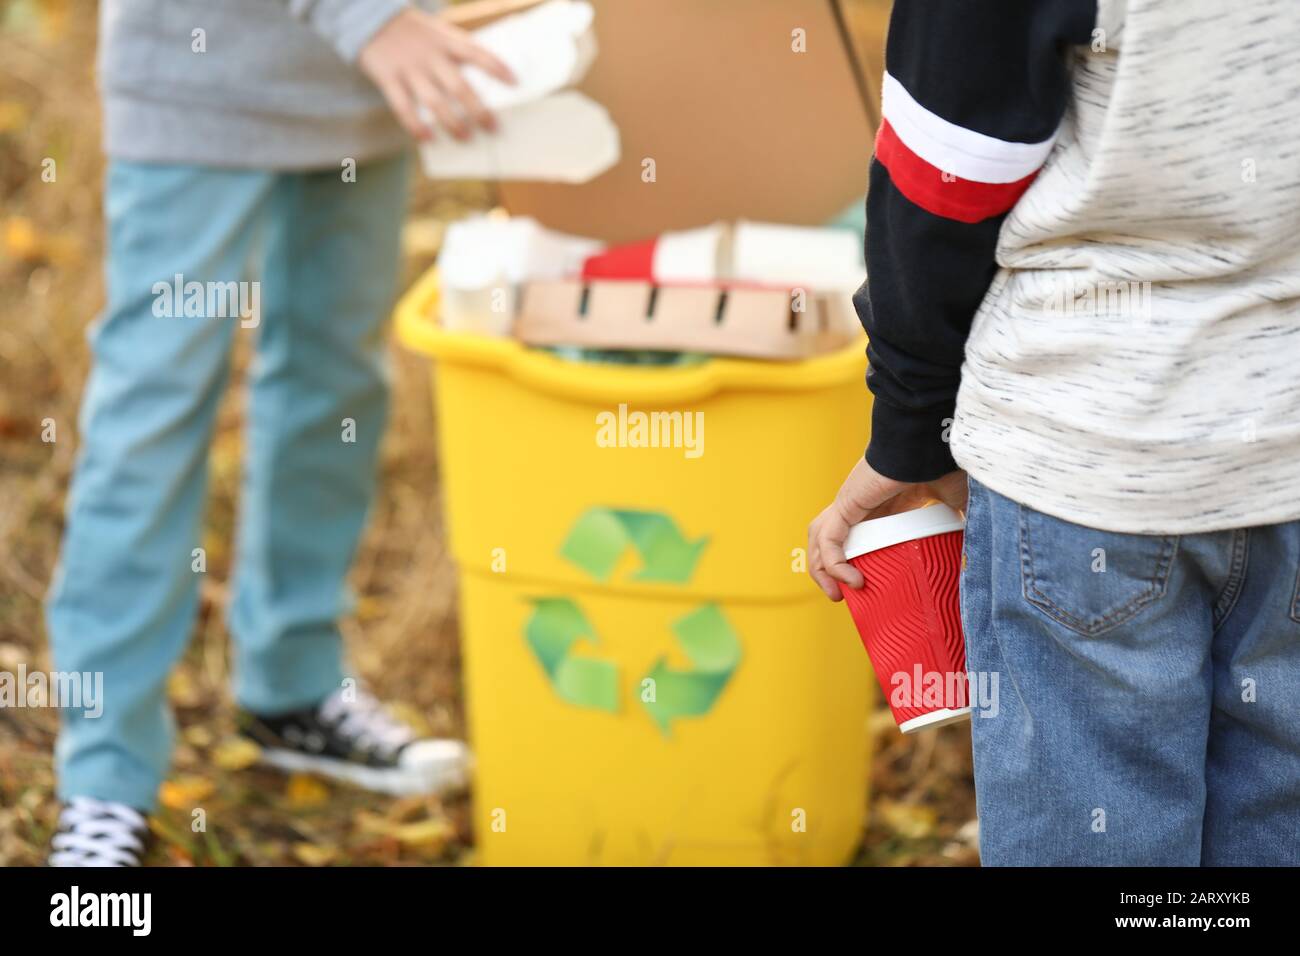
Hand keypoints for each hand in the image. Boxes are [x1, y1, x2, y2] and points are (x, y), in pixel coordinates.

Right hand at [358, 8, 515, 141]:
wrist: (370, 18)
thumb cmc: (414, 34)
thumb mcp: (438, 34)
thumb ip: (457, 53)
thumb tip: (484, 84)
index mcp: (446, 41)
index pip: (477, 53)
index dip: (497, 67)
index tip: (515, 83)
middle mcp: (430, 55)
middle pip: (459, 86)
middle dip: (478, 111)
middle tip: (492, 129)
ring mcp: (409, 68)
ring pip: (435, 101)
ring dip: (452, 123)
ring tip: (465, 138)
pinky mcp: (388, 78)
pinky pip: (403, 107)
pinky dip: (416, 126)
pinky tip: (428, 139)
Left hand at [808, 460, 966, 600]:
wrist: (932, 442)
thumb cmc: (943, 463)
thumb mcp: (954, 502)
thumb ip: (959, 522)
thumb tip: (978, 548)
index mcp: (880, 504)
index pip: (853, 533)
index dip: (851, 559)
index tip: (865, 584)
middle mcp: (860, 503)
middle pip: (828, 536)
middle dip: (827, 569)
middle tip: (841, 596)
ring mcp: (850, 502)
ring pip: (820, 538)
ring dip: (822, 569)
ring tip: (837, 594)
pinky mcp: (847, 503)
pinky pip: (829, 538)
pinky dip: (834, 563)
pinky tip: (851, 581)